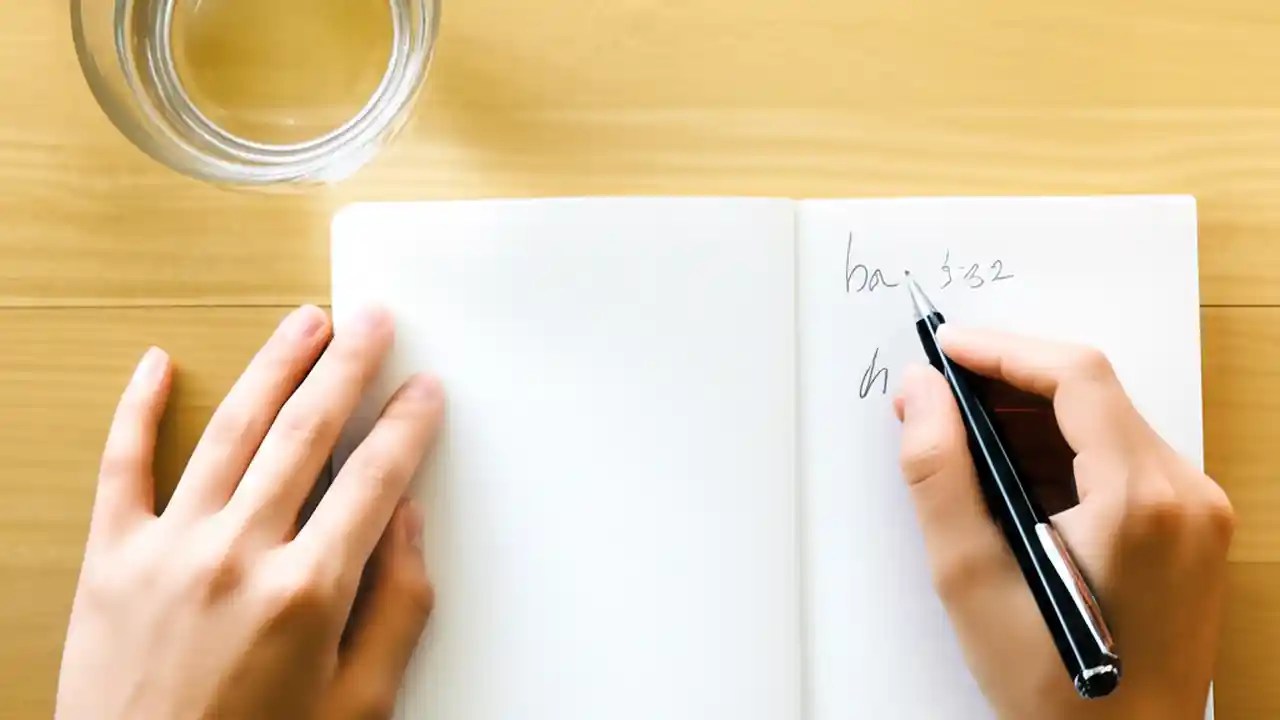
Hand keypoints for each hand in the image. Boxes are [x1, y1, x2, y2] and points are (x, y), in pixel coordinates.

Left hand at [56, 306, 443, 719]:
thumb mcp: (361, 705)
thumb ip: (398, 609)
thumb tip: (408, 523)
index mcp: (309, 592)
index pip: (375, 479)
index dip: (407, 426)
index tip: (424, 392)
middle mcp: (239, 555)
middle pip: (307, 432)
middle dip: (349, 367)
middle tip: (373, 321)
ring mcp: (168, 549)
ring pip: (231, 430)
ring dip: (274, 366)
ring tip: (306, 323)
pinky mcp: (111, 560)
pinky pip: (122, 465)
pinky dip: (138, 409)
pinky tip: (159, 365)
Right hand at [895, 327, 1232, 719]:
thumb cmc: (1054, 690)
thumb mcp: (971, 578)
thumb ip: (938, 474)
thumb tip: (922, 394)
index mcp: (1141, 500)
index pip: (1076, 376)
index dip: (1003, 350)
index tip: (947, 348)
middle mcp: (1186, 495)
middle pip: (1092, 394)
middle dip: (1008, 384)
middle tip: (938, 399)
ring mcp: (1196, 513)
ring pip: (1105, 425)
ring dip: (1031, 419)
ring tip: (962, 440)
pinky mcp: (1190, 531)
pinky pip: (1122, 460)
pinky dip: (1061, 453)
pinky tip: (1010, 477)